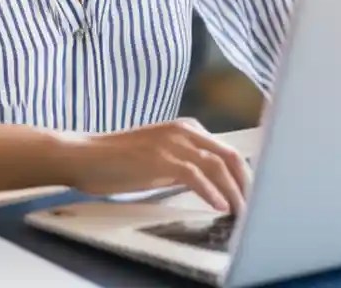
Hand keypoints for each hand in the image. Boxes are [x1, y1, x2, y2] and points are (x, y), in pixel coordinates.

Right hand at [54, 118, 248, 213]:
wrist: (84, 156)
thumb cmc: (117, 161)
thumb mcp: (159, 158)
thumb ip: (184, 164)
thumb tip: (209, 183)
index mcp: (187, 129)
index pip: (227, 151)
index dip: (243, 175)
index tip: (252, 195)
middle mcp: (185, 131)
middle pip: (230, 155)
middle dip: (247, 183)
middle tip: (256, 207)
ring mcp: (173, 143)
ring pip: (217, 165)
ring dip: (234, 191)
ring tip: (243, 212)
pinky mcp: (161, 158)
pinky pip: (196, 175)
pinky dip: (211, 192)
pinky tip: (219, 207)